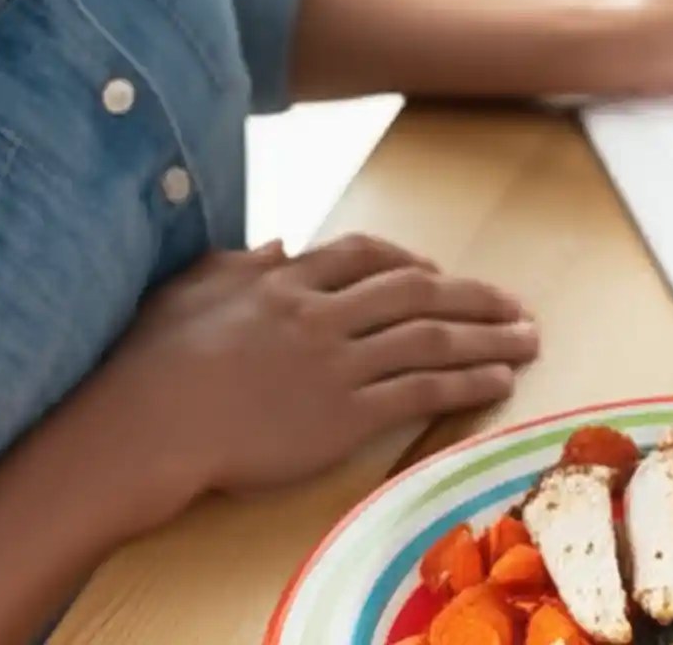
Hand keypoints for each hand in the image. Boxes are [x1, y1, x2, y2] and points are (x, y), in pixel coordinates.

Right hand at [81, 235, 538, 498]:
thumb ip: (242, 263)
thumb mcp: (191, 289)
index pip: (367, 256)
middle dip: (474, 296)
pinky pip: (420, 391)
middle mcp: (321, 313)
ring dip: (488, 337)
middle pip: (418, 292)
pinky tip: (498, 380)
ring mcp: (336, 363)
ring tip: (528, 339)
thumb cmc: (151, 360)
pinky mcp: (344, 415)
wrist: (143, 427)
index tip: (438, 272)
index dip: (413, 262)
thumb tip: (279, 245)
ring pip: (431, 339)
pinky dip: (466, 383)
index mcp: (286, 280)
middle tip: (514, 305)